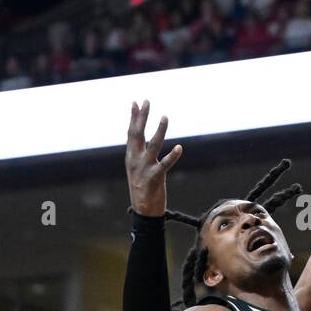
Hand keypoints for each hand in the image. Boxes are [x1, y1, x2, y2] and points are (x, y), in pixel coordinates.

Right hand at [125, 100, 182, 215]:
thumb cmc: (143, 186)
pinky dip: (172, 157)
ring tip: (165, 117)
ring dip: (159, 131)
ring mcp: (144, 168)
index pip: (131, 133)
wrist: (143, 210)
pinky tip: (179, 148)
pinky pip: (164, 165)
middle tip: (147, 101)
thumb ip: (139, 152)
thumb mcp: (137, 167)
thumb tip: (143, 137)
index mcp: (131, 156)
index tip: (136, 102)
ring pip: (153, 146)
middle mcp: (135, 160)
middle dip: (142, 117)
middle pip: (138, 134)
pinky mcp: (154, 178)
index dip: (134, 117)